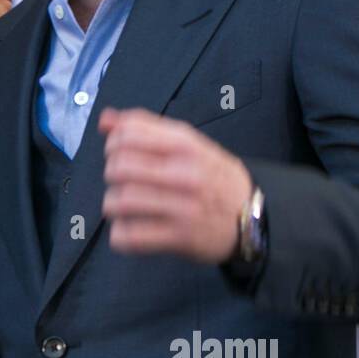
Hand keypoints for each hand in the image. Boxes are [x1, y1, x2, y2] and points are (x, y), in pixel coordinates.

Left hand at [100, 107, 251, 261]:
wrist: (253, 217)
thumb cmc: (213, 177)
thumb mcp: (189, 144)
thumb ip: (146, 128)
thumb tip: (105, 119)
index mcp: (185, 145)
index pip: (128, 134)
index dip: (113, 143)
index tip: (119, 153)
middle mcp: (184, 173)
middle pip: (119, 167)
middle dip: (112, 174)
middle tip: (122, 181)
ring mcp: (182, 207)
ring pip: (120, 201)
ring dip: (113, 204)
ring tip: (124, 206)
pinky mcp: (178, 238)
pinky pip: (129, 236)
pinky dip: (120, 234)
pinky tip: (130, 227)